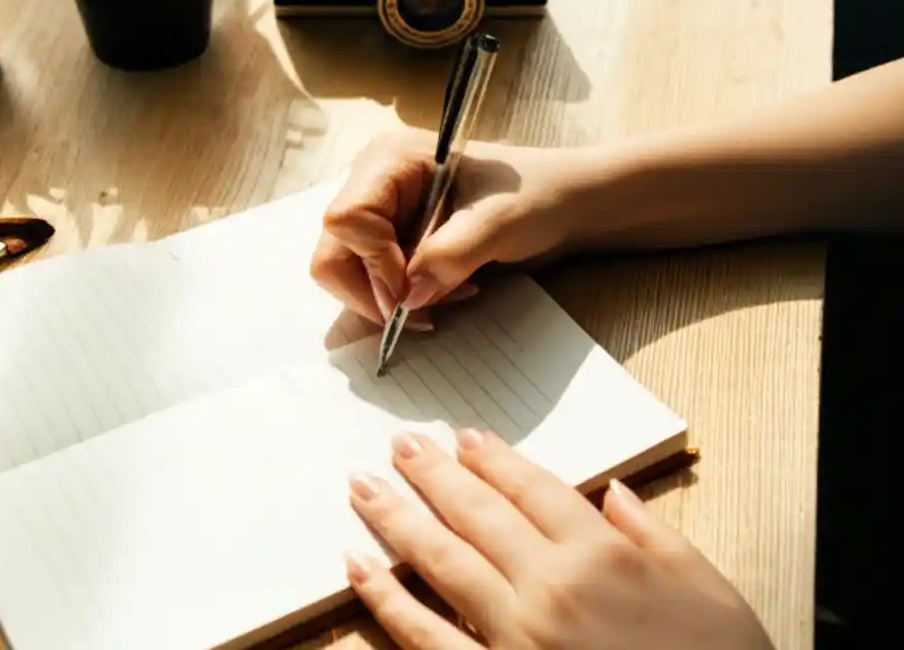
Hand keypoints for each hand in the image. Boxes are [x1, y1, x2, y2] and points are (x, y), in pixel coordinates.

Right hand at [310, 128, 585, 325]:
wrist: (563, 203)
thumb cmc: (537, 195)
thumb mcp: (498, 224)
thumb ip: (448, 256)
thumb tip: (406, 299)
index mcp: (389, 160)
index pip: (346, 220)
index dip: (373, 265)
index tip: (413, 293)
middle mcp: (371, 183)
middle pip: (333, 253)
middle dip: (374, 291)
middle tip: (422, 313)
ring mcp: (378, 213)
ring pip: (346, 274)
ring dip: (391, 299)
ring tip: (444, 296)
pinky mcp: (389, 240)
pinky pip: (371, 282)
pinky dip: (402, 298)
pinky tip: (443, 290)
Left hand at [345, 430, 773, 649]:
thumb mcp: (710, 589)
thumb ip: (656, 534)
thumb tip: (611, 493)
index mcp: (603, 557)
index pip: (534, 489)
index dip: (495, 458)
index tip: (465, 438)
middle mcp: (550, 588)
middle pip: (477, 514)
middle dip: (433, 474)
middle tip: (400, 445)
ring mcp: (514, 636)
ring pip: (441, 563)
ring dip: (396, 519)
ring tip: (364, 487)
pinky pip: (424, 636)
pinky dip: (385, 599)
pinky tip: (358, 568)